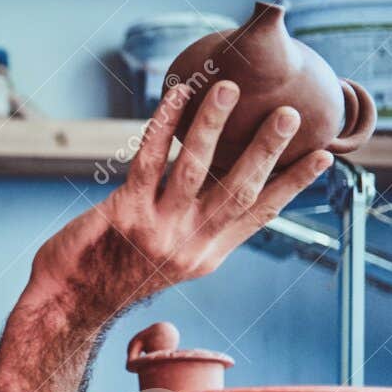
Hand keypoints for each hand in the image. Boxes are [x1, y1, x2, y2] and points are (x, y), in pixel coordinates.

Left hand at [30, 80, 332, 328]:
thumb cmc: (111, 273)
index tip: (324, 156)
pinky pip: (149, 161)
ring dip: (213, 125)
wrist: (67, 303)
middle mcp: (189, 245)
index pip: (260, 215)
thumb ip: (194, 231)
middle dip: (266, 150)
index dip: (293, 184)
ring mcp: (158, 230)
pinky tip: (175, 97)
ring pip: (195, 169)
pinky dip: (164, 125)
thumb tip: (220, 190)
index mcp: (206, 256)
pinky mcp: (124, 213)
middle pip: (238, 189)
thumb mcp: (166, 261)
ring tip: (227, 88)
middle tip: (290, 113)